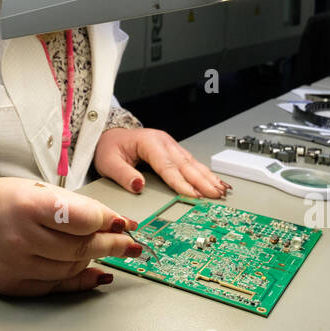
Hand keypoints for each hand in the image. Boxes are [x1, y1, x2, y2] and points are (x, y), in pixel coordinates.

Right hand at [0, 176, 142, 294]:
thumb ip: (81, 208)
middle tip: (130, 243)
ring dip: (93, 260)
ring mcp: (15, 265)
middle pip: (80, 248)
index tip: (124, 223)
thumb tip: (120, 225)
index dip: (108, 222)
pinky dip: (81, 280)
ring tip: (102, 249)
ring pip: (71, 268)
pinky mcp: (13, 285)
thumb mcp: (43, 192)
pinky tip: (97, 273)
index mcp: (27, 206)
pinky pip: (57, 287)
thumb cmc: (10, 201)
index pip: (82, 219)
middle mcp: (19, 237)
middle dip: (112, 245)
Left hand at [94, 127, 230, 198]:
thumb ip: (122, 174)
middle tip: (215, 195)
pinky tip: (215, 182)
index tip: (193, 195)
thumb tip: (138, 185)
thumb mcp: (108, 161)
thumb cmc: (110, 147)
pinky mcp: (173, 151)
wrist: (110, 135)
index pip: (167, 166)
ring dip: (208, 177)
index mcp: (149, 142)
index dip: (181, 182)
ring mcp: (170, 145)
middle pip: (185, 164)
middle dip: (202, 181)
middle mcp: (163, 142)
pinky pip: (191, 163)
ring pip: (192, 163)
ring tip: (221, 190)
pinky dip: (204, 173)